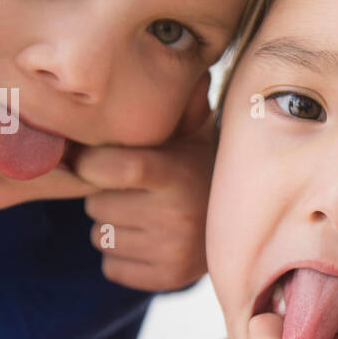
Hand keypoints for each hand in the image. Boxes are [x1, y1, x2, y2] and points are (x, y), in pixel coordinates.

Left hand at [77, 71, 214, 291]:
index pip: (109, 168)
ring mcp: (170, 252)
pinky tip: (149, 241)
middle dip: (107, 195)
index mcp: (175, 173)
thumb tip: (179, 58)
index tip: (93, 161)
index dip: (93, 164)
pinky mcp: (165, 280)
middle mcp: (174, 215)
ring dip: (113, 226)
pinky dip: (122, 256)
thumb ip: (179, 101)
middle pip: (97, 204)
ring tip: (146, 215)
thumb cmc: (202, 166)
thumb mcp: (195, 131)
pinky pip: (112, 267)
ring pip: (101, 236)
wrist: (244, 225)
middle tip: (136, 189)